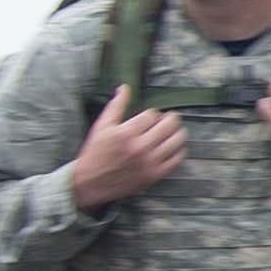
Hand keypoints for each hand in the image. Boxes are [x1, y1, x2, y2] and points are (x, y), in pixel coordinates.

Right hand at [67, 85, 187, 209]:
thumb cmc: (95, 152)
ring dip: (178, 132)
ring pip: (177, 140)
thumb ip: (115, 106)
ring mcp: (149, 162)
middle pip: (169, 125)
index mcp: (126, 133)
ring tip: (173, 131)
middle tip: (169, 119)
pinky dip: (178, 150)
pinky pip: (177, 158)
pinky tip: (172, 147)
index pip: (152, 115)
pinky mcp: (155, 175)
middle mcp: (139, 147)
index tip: (151, 117)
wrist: (91, 182)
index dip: (153, 113)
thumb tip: (125, 88)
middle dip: (170, 119)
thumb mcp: (102, 126)